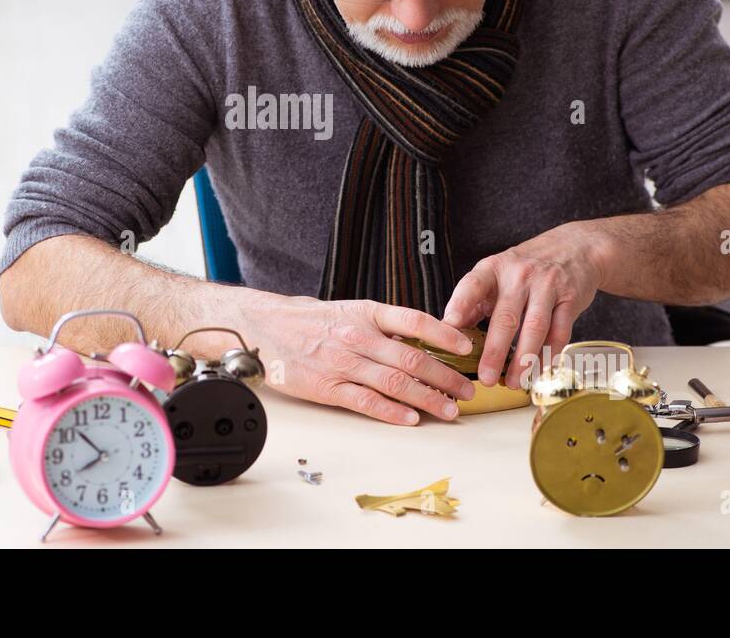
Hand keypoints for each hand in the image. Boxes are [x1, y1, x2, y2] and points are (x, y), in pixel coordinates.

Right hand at [236, 293, 477, 424]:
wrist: (262, 328)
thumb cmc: (307, 319)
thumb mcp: (347, 311)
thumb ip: (380, 325)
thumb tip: (417, 340)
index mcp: (366, 312)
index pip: (414, 320)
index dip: (444, 334)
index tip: (466, 347)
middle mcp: (358, 336)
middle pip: (412, 358)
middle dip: (445, 377)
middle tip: (466, 391)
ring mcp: (343, 363)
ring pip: (395, 382)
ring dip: (427, 398)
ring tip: (448, 409)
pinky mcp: (327, 387)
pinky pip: (366, 402)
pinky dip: (392, 412)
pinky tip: (411, 418)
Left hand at [442, 223, 609, 389]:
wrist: (574, 248)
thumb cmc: (525, 269)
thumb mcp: (495, 274)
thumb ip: (473, 301)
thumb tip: (449, 333)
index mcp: (493, 268)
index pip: (472, 285)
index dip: (460, 305)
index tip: (449, 328)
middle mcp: (519, 275)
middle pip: (506, 317)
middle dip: (494, 351)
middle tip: (485, 377)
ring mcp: (547, 285)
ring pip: (535, 328)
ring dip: (524, 360)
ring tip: (513, 382)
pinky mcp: (570, 298)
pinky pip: (560, 331)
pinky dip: (550, 354)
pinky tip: (540, 370)